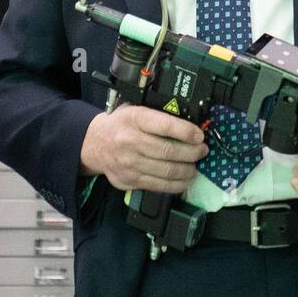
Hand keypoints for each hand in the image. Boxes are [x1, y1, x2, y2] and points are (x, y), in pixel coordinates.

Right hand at [79, 104, 207, 193]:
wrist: (94, 144)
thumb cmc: (121, 124)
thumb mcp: (136, 110)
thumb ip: (158, 115)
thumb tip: (191, 123)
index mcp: (134, 119)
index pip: (166, 126)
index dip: (187, 132)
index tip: (199, 136)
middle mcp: (130, 141)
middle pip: (169, 152)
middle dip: (193, 153)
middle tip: (202, 151)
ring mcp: (128, 164)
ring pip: (167, 171)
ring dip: (188, 170)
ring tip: (195, 166)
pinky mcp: (129, 181)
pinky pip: (159, 186)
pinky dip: (177, 184)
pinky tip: (185, 179)